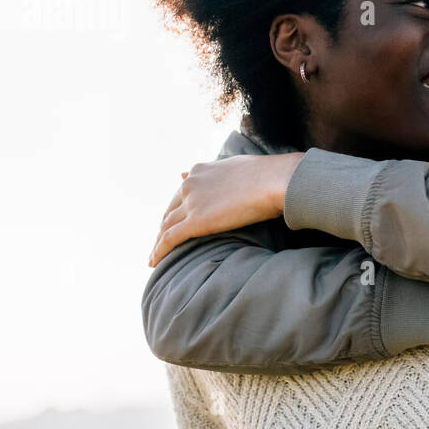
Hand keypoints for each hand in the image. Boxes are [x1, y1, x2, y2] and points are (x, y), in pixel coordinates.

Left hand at [148, 152, 304, 266]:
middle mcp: (190, 185)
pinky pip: (170, 239)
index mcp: (199, 172)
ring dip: (158, 243)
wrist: (274, 180)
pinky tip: (153, 263)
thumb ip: (213, 170)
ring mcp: (192, 203)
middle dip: (163, 228)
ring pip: (166, 227)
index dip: (175, 211)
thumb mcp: (234, 166)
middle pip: (169, 212)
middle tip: (161, 244)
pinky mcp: (196, 221)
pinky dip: (159, 251)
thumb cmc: (265, 174)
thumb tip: (187, 172)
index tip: (173, 223)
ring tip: (154, 257)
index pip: (180, 195)